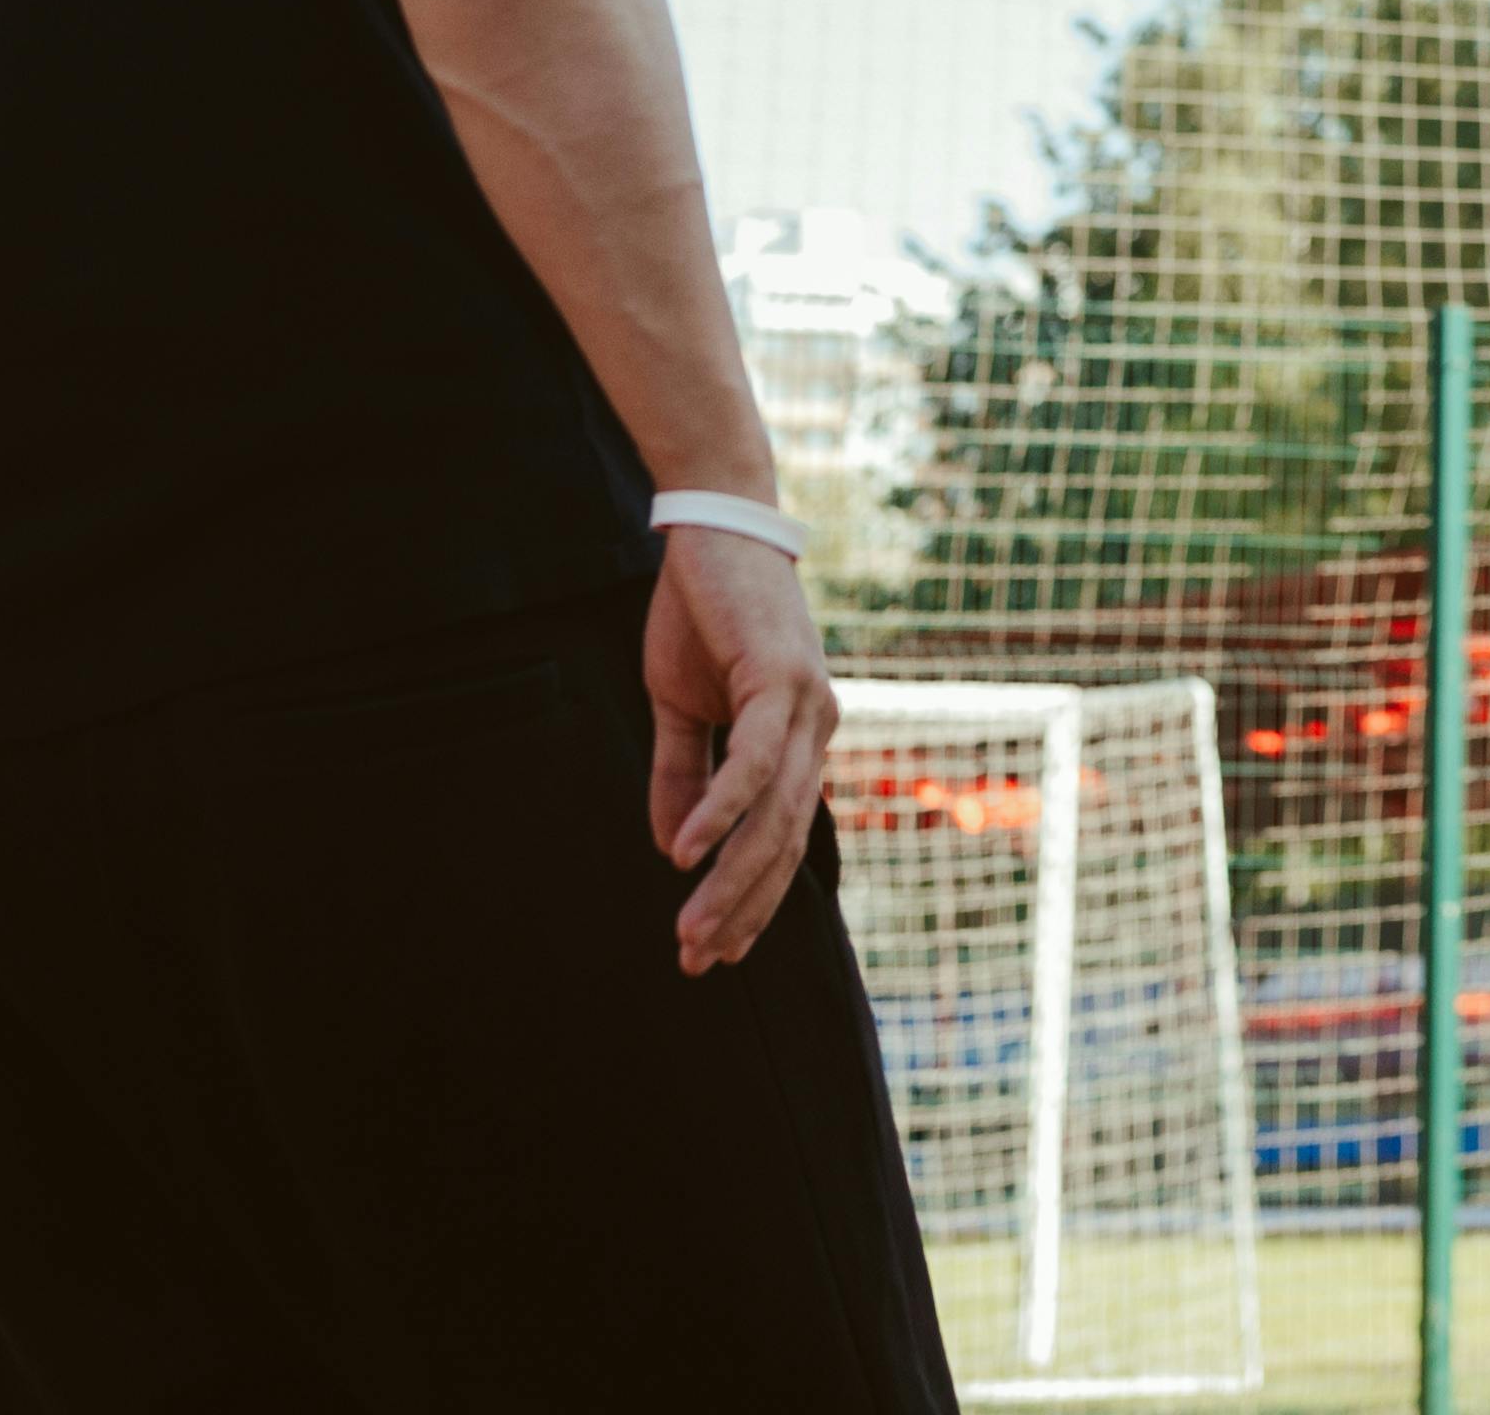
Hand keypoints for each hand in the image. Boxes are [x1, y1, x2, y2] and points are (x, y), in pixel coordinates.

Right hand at [645, 522, 837, 975]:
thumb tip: (673, 847)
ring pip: (773, 815)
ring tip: (690, 931)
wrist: (712, 527)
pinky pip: (752, 760)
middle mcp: (816, 728)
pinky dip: (720, 811)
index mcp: (799, 738)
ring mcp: (806, 704)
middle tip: (697, 962)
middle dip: (740, 910)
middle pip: (784, 843)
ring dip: (728, 879)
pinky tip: (685, 853)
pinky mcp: (781, 678)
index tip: (715, 955)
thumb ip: (683, 773)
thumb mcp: (681, 705)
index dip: (750, 900)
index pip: (782, 840)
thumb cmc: (702, 613)